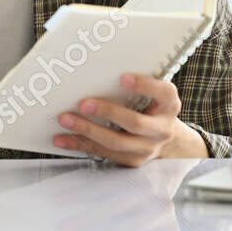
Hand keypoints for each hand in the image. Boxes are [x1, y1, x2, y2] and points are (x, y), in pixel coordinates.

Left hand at [52, 73, 208, 164]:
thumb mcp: (153, 97)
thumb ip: (135, 87)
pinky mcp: (131, 161)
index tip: (123, 78)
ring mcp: (147, 148)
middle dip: (108, 112)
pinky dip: (79, 144)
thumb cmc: (151, 110)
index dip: (145, 85)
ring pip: (116, 142)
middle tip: (83, 104)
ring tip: (65, 119)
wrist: (170, 144)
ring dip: (87, 130)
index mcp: (169, 106)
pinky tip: (61, 138)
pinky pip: (102, 153)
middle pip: (136, 123)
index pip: (164, 93)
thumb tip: (95, 69)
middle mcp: (162, 129)